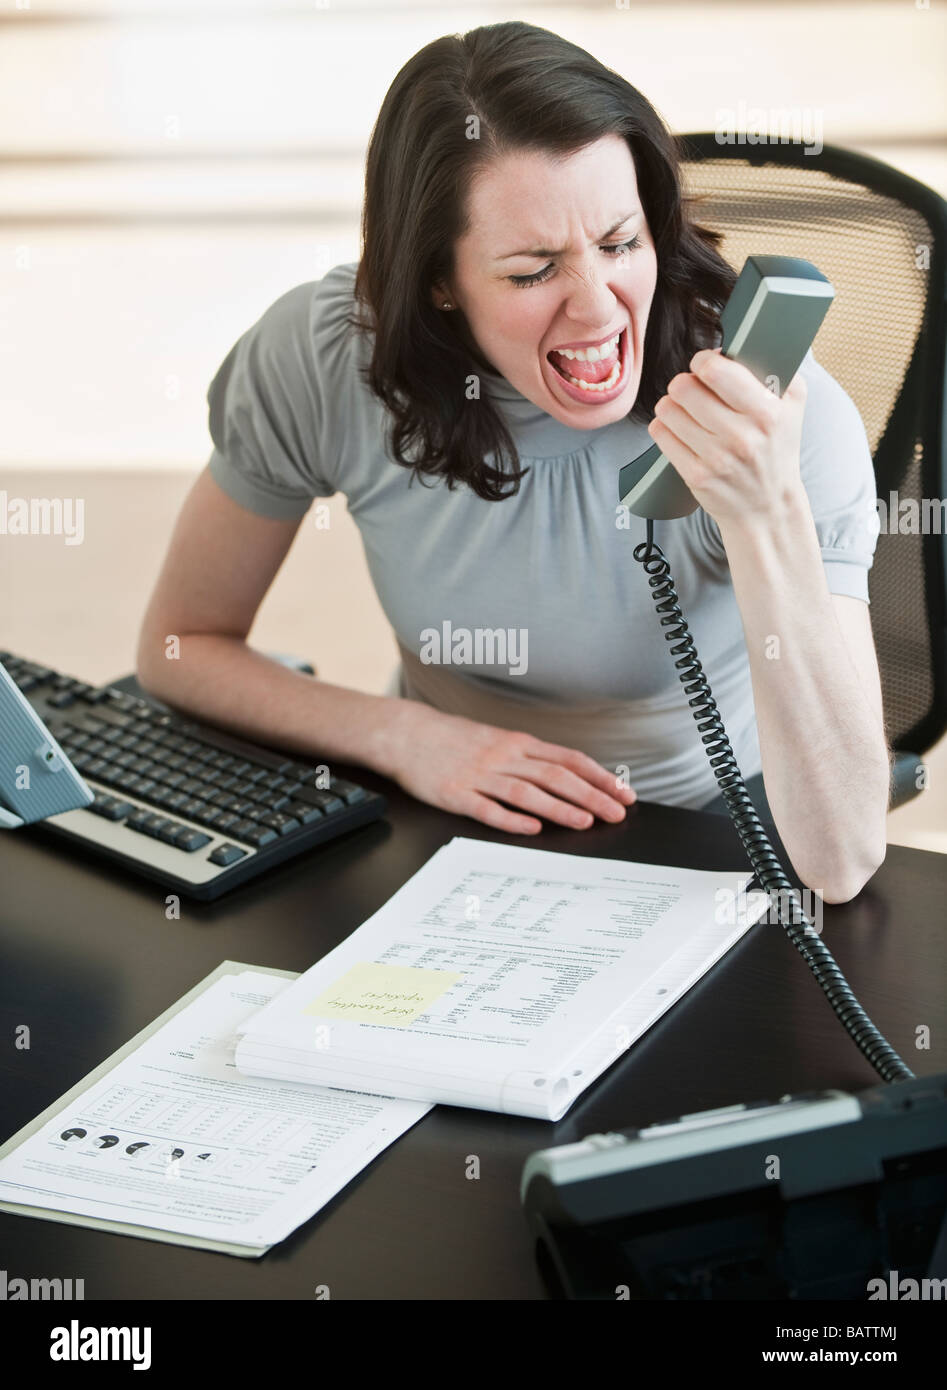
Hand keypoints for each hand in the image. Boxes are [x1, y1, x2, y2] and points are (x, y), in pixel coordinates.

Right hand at [383, 702, 635, 834]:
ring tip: (584, 821)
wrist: (406, 734)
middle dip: (591, 795)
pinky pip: (486, 808)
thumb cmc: (455, 740)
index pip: (569, 759)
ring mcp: (479, 775)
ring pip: (526, 792)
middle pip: (555, 775)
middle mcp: (503, 757)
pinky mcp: (455, 794)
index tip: (624, 793)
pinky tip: (530, 829)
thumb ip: (530, 758)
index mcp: (517, 743)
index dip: (599, 776)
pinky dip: (510, 819)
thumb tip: (569, 776)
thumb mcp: (498, 740)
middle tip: (617, 813)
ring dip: (558, 808)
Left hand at [646, 347, 807, 529]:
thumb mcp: (792, 406)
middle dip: (684, 383)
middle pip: (684, 387)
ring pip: (667, 409)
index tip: (705, 366)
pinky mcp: (696, 475)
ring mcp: (716, 458)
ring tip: (685, 411)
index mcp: (767, 412)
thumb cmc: (777, 450)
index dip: (702, 361)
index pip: (715, 371)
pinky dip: (664, 427)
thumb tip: (740, 343)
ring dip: (671, 405)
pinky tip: (678, 430)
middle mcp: (741, 436)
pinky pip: (661, 434)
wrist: (768, 507)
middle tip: (692, 389)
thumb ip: (775, 368)